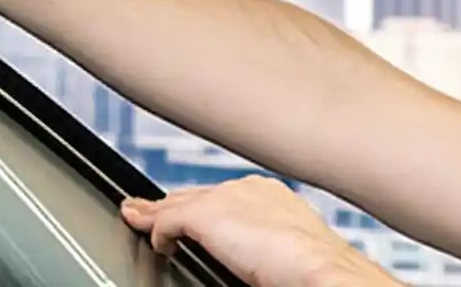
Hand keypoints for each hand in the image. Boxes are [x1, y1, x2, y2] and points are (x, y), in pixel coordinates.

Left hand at [121, 176, 397, 286]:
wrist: (325, 271)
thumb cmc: (318, 271)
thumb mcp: (287, 250)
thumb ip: (260, 243)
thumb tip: (251, 258)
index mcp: (269, 195)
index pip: (221, 197)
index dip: (199, 208)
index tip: (186, 219)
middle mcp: (244, 190)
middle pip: (194, 196)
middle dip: (170, 206)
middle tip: (147, 213)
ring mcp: (223, 199)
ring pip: (175, 204)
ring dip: (154, 216)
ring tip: (136, 218)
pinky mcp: (204, 215)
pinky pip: (167, 222)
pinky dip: (158, 234)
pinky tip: (159, 247)